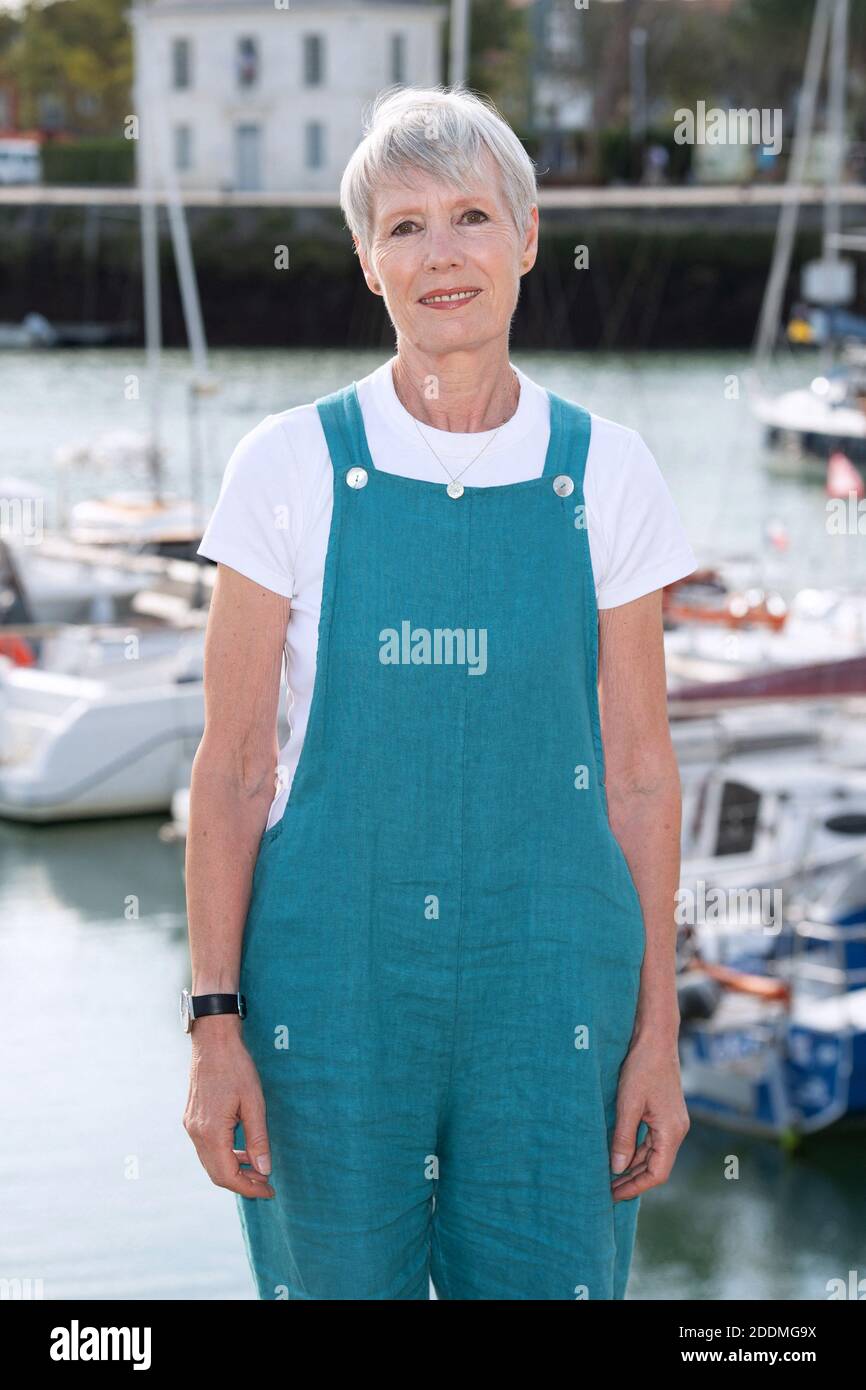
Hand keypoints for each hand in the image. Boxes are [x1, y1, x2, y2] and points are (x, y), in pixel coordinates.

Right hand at [183, 1024, 274, 1198]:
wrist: (212, 1041)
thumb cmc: (236, 1067)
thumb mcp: (254, 1102)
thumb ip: (258, 1139)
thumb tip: (264, 1170)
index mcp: (210, 1132)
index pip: (227, 1175)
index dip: (249, 1188)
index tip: (269, 1191)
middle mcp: (196, 1133)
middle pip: (216, 1173)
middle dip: (242, 1183)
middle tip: (266, 1184)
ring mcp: (191, 1126)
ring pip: (210, 1162)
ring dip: (233, 1170)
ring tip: (257, 1169)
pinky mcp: (191, 1118)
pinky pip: (207, 1148)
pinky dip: (224, 1155)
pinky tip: (242, 1151)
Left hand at [609, 1032, 688, 1201]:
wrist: (655, 1039)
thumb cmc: (642, 1068)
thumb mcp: (628, 1104)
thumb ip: (623, 1138)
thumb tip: (617, 1168)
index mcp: (671, 1131)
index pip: (657, 1173)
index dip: (636, 1186)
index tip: (614, 1193)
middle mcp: (676, 1130)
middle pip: (656, 1166)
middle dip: (633, 1179)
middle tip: (607, 1189)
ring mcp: (671, 1122)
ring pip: (652, 1154)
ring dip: (633, 1165)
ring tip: (609, 1176)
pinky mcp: (664, 1114)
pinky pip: (651, 1140)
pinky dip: (635, 1150)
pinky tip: (619, 1154)